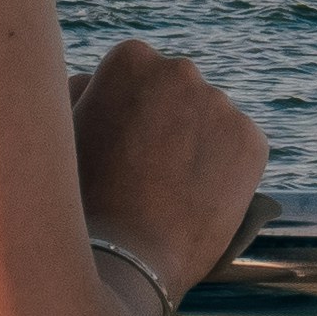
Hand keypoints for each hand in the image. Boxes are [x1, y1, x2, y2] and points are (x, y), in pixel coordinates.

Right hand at [70, 40, 270, 296]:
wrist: (123, 256)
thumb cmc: (78, 196)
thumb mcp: (64, 132)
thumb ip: (79, 93)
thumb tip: (92, 81)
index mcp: (131, 59)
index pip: (139, 72)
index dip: (129, 110)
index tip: (120, 141)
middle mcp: (180, 70)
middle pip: (178, 91)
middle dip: (168, 119)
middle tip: (147, 168)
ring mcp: (220, 103)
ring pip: (211, 120)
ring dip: (198, 143)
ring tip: (171, 190)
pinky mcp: (252, 140)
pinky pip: (240, 148)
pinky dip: (227, 169)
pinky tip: (199, 198)